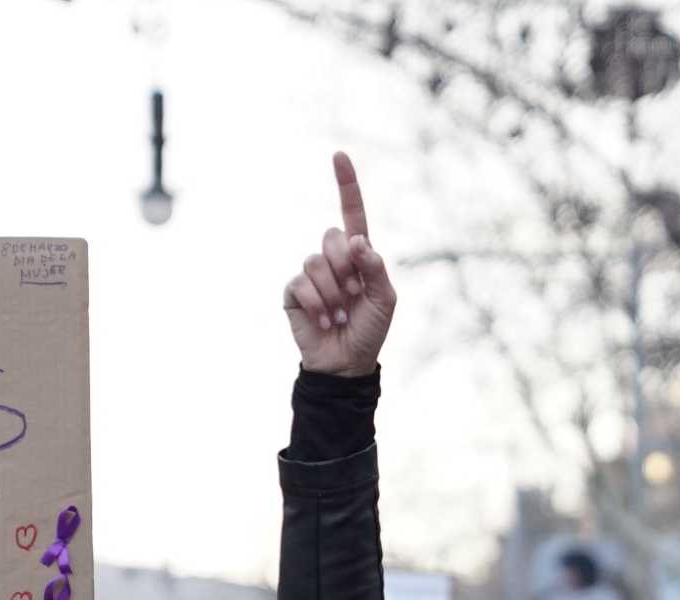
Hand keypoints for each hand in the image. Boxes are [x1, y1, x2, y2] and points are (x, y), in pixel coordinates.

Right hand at [282, 151, 395, 377]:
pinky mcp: (293, 292)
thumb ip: (375, 267)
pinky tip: (324, 321)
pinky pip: (301, 282)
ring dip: (333, 293)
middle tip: (353, 296)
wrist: (347, 364)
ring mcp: (310, 274)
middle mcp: (332, 259)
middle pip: (332, 237)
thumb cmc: (370, 330)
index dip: (346, 184)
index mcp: (358, 255)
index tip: (339, 155)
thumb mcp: (386, 299)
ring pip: (316, 261)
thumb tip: (356, 240)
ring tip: (340, 314)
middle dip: (346, 268)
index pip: (351, 213)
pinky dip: (317, 304)